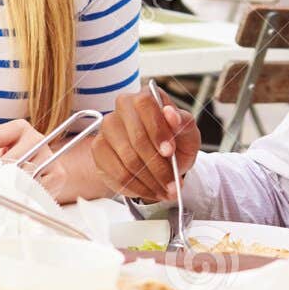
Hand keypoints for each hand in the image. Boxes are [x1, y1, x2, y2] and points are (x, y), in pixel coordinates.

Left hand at [0, 119, 81, 200]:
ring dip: (7, 187)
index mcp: (20, 128)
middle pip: (9, 159)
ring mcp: (49, 156)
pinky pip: (34, 189)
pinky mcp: (57, 175)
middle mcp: (37, 139)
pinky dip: (23, 196)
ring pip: (21, 176)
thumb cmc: (14, 161)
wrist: (45, 171)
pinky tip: (16, 197)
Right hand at [92, 86, 200, 201]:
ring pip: (128, 159)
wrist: (163, 161)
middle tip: (173, 182)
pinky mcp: (99, 150)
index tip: (169, 152)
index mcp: (144, 97)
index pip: (145, 105)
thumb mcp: (188, 133)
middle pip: (136, 138)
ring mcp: (107, 129)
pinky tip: (151, 191)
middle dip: (158, 166)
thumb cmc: (175, 142)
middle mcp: (122, 109)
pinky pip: (117, 173)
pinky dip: (138, 187)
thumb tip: (171, 114)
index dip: (157, 130)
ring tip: (166, 191)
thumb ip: (184, 122)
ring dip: (151, 181)